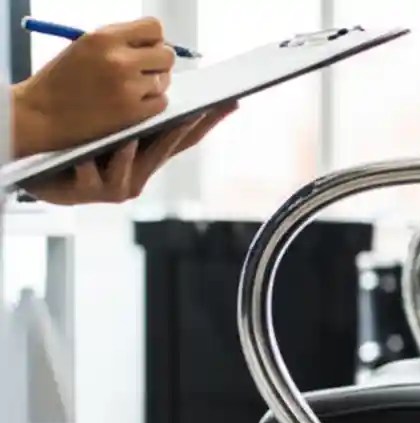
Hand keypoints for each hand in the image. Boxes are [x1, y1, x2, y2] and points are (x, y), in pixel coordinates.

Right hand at [11, 17, 175, 157]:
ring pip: (164, 80)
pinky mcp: (133, 112)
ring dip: (153, 85)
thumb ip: (118, 42)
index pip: (154, 28)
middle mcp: (120, 60)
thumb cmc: (60, 79)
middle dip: (158, 63)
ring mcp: (128, 87)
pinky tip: (133, 103)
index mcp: (105, 38)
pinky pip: (161, 102)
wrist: (40, 113)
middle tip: (143, 72)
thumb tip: (154, 44)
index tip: (145, 49)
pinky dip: (152, 103)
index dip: (153, 39)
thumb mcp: (85, 46)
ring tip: (131, 89)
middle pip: (167, 55)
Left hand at [20, 103, 235, 205]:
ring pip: (127, 168)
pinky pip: (88, 178)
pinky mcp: (84, 193)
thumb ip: (135, 111)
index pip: (185, 136)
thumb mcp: (110, 125)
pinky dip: (88, 169)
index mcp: (146, 155)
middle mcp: (138, 174)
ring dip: (127, 154)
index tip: (230, 102)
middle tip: (192, 113)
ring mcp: (114, 186)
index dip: (208, 122)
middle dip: (179, 132)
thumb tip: (161, 80)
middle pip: (164, 150)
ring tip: (127, 140)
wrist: (36, 166)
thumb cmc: (74, 143)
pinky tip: (84, 158)